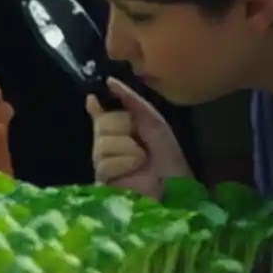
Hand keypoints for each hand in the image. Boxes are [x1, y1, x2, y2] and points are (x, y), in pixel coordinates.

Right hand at [87, 77, 191, 198]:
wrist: (177, 190)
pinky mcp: (101, 183)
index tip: (94, 99)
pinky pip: (105, 162)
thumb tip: (110, 82)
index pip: (100, 116)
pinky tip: (135, 171)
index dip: (96, 107)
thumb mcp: (155, 124)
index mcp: (120, 133)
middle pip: (102, 125)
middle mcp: (107, 147)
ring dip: (128, 149)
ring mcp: (102, 165)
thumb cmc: (169, 159)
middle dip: (123, 127)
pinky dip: (124, 163)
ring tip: (141, 160)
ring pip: (102, 143)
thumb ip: (133, 102)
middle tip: (140, 142)